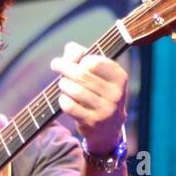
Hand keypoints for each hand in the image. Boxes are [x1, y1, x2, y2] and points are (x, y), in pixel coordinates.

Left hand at [50, 41, 127, 155]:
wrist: (108, 126)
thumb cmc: (99, 91)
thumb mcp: (98, 72)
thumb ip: (82, 55)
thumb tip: (70, 49)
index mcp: (119, 77)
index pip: (94, 62)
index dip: (80, 59)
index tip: (75, 61)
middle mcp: (116, 94)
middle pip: (81, 75)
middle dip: (64, 67)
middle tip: (55, 64)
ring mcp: (105, 110)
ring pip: (75, 90)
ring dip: (63, 84)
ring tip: (62, 83)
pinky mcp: (92, 122)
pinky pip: (70, 106)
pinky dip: (62, 99)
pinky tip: (64, 98)